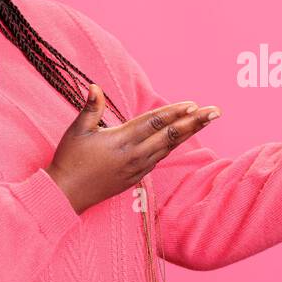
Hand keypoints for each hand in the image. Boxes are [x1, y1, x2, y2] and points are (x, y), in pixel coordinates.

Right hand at [45, 83, 221, 213]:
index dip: (174, 112)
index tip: (193, 104)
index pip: (154, 123)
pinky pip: (160, 158)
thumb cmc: (69, 160)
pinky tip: (183, 137)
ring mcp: (138, 168)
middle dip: (195, 122)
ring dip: (189, 132)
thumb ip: (90, 108)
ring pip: (169, 147)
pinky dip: (174, 145)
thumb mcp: (77, 131)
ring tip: (205, 120)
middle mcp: (135, 155)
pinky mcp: (136, 177)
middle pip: (171, 135)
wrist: (66, 195)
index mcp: (122, 141)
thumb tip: (94, 86)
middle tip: (215, 111)